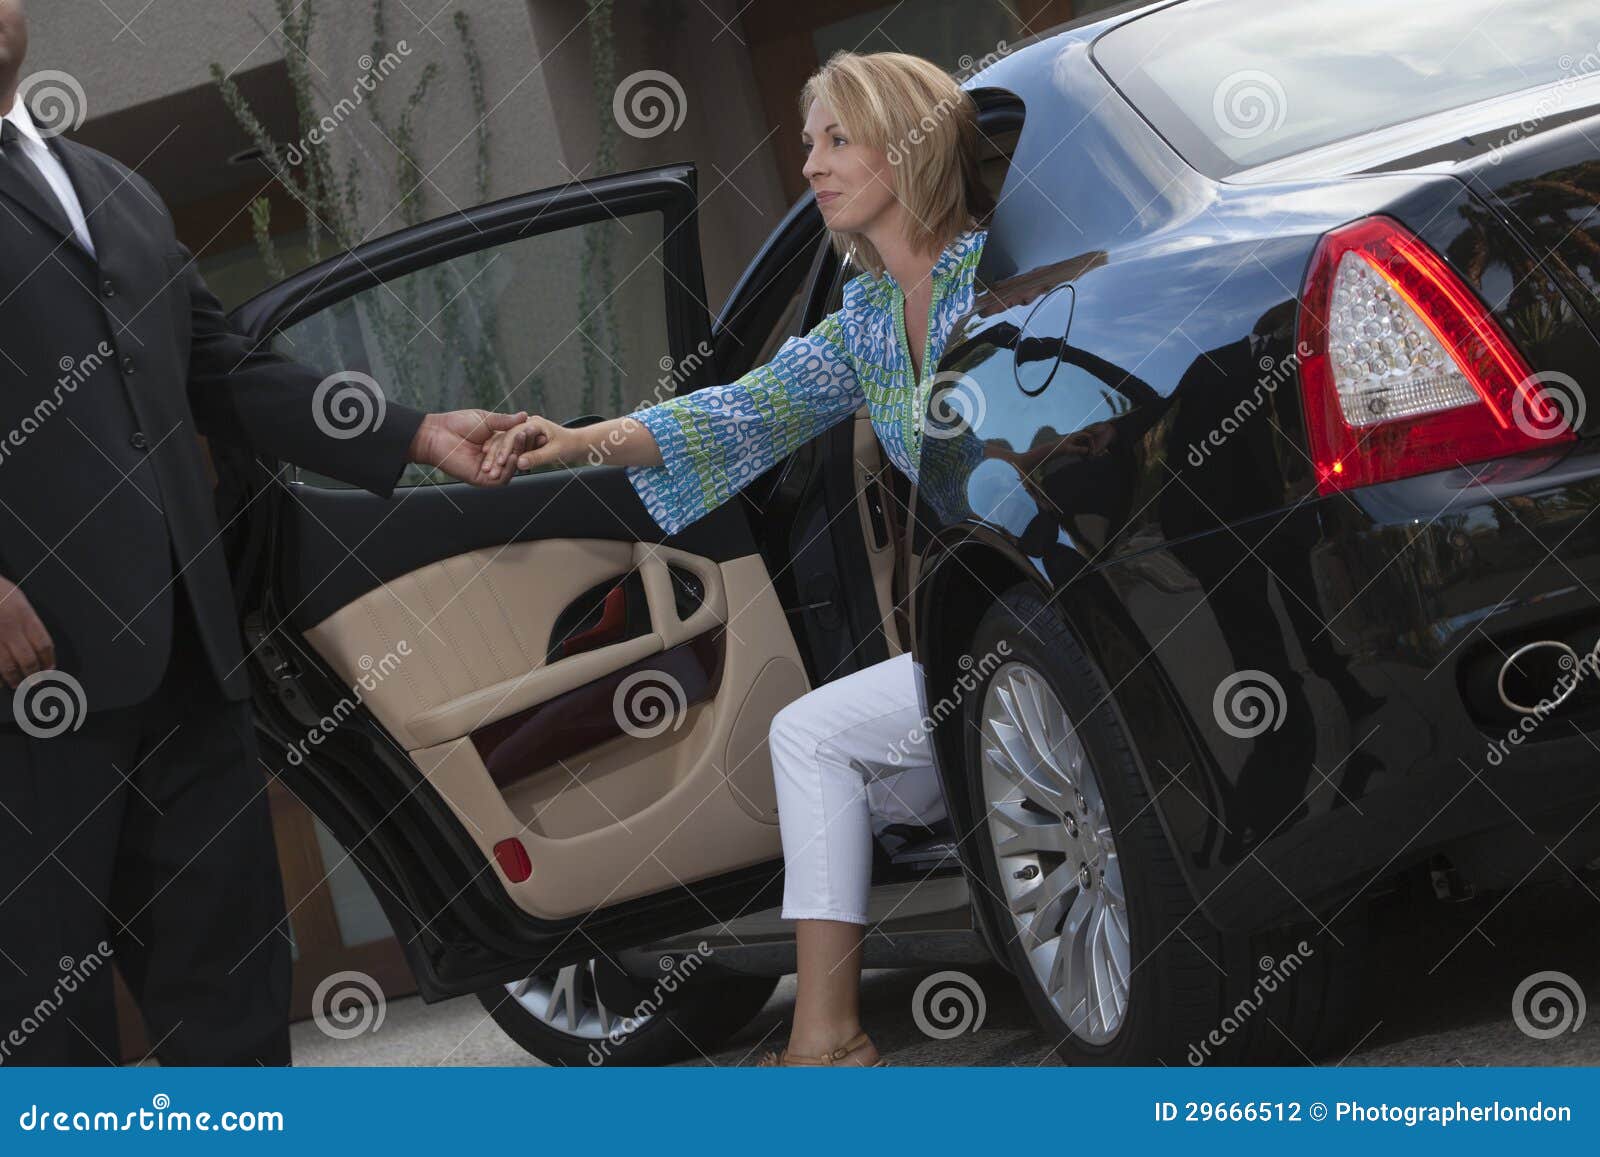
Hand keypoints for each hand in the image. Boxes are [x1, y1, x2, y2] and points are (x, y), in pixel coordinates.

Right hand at [0, 574, 54, 689]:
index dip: (48, 660)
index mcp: (25, 617)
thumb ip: (28, 621)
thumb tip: (37, 643)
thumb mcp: (19, 600)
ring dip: (15, 678)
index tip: (49, 668)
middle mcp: (11, 629)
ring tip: (17, 684)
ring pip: (8, 665)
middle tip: (35, 681)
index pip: (43, 645)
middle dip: (33, 674)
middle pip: (28, 659)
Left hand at [407, 408, 529, 484]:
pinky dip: (509, 470)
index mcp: (495, 443)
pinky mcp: (482, 479)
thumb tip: (524, 415)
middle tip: (529, 436)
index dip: (525, 438)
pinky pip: (501, 480)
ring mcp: (489, 469)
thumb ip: (505, 421)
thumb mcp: (485, 419)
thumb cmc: (457, 424)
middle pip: (516, 456)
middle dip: (523, 446)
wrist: (437, 435)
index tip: (534, 429)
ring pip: (510, 469)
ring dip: (517, 457)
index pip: (516, 443)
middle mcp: (494, 457)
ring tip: (520, 445)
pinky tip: (512, 458)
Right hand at [483, 414, 587, 473]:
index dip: (505, 448)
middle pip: (505, 438)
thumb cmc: (570, 446)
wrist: (577, 445)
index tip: (499, 462)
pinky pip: (507, 448)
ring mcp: (522, 432)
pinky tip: (492, 467)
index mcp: (534, 423)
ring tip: (487, 470)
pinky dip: (500, 457)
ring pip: (503, 443)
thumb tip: (520, 463)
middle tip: (488, 469)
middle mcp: (526, 425)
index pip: (514, 434)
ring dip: (495, 457)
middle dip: (496, 453)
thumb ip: (538, 457)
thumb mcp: (555, 452)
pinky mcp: (521, 441)